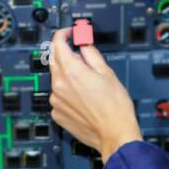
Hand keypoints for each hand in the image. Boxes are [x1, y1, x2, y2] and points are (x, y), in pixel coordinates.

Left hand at [47, 27, 143, 164]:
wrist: (115, 134)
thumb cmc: (115, 107)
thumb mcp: (107, 72)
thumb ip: (90, 53)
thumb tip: (83, 43)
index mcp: (72, 71)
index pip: (57, 43)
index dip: (63, 34)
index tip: (69, 34)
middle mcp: (59, 85)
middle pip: (53, 60)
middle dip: (64, 53)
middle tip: (79, 54)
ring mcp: (56, 101)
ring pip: (57, 79)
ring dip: (67, 75)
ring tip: (86, 83)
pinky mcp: (57, 114)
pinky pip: (58, 96)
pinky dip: (66, 93)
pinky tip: (82, 98)